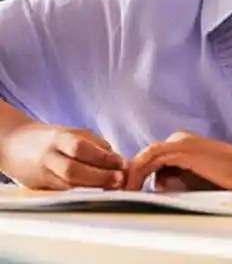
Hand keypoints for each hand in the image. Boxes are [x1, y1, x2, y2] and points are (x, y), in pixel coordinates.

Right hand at [0, 123, 124, 189]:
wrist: (12, 144)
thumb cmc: (50, 138)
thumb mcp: (72, 132)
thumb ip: (95, 144)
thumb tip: (118, 160)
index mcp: (57, 138)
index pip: (80, 148)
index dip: (103, 157)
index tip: (123, 163)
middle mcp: (48, 158)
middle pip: (73, 171)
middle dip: (99, 177)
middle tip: (120, 180)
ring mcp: (42, 175)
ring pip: (67, 186)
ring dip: (92, 189)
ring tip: (112, 189)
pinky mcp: (38, 189)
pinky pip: (61, 194)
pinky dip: (81, 195)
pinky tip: (96, 196)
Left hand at [125, 132, 231, 191]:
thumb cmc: (226, 179)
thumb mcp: (192, 181)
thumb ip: (172, 179)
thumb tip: (153, 185)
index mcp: (181, 145)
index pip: (148, 159)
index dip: (133, 175)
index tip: (125, 192)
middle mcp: (178, 139)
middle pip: (143, 156)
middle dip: (129, 175)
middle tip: (119, 194)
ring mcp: (181, 142)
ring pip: (144, 157)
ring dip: (130, 176)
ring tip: (124, 194)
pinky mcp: (183, 148)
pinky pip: (152, 158)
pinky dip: (138, 173)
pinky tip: (133, 188)